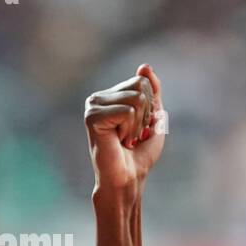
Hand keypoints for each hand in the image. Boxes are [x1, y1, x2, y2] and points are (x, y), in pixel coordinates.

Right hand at [85, 63, 165, 192]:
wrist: (128, 178)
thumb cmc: (140, 154)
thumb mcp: (153, 118)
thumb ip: (152, 92)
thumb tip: (145, 66)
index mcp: (111, 95)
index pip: (142, 81)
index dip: (150, 107)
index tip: (139, 127)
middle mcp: (99, 97)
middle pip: (140, 87)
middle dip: (145, 115)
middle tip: (132, 135)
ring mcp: (93, 105)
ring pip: (136, 99)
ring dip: (138, 125)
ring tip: (125, 139)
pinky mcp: (92, 116)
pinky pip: (127, 112)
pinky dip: (130, 130)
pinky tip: (119, 141)